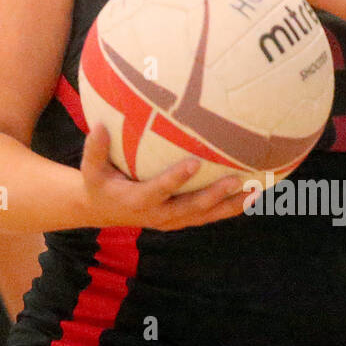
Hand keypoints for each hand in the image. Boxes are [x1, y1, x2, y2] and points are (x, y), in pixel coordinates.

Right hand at [79, 122, 248, 230]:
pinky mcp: (181, 220)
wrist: (103, 210)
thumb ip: (94, 148)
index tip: (195, 163)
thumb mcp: (91, 168)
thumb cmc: (99, 182)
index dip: (176, 179)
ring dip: (230, 205)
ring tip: (255, 191)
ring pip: (205, 216)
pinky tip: (253, 194)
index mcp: (137, 201)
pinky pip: (209, 215)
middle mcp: (158, 215)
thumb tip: (99, 125)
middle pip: (190, 208)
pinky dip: (230, 207)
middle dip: (213, 196)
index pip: (159, 190)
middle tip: (234, 180)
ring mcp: (172, 220)